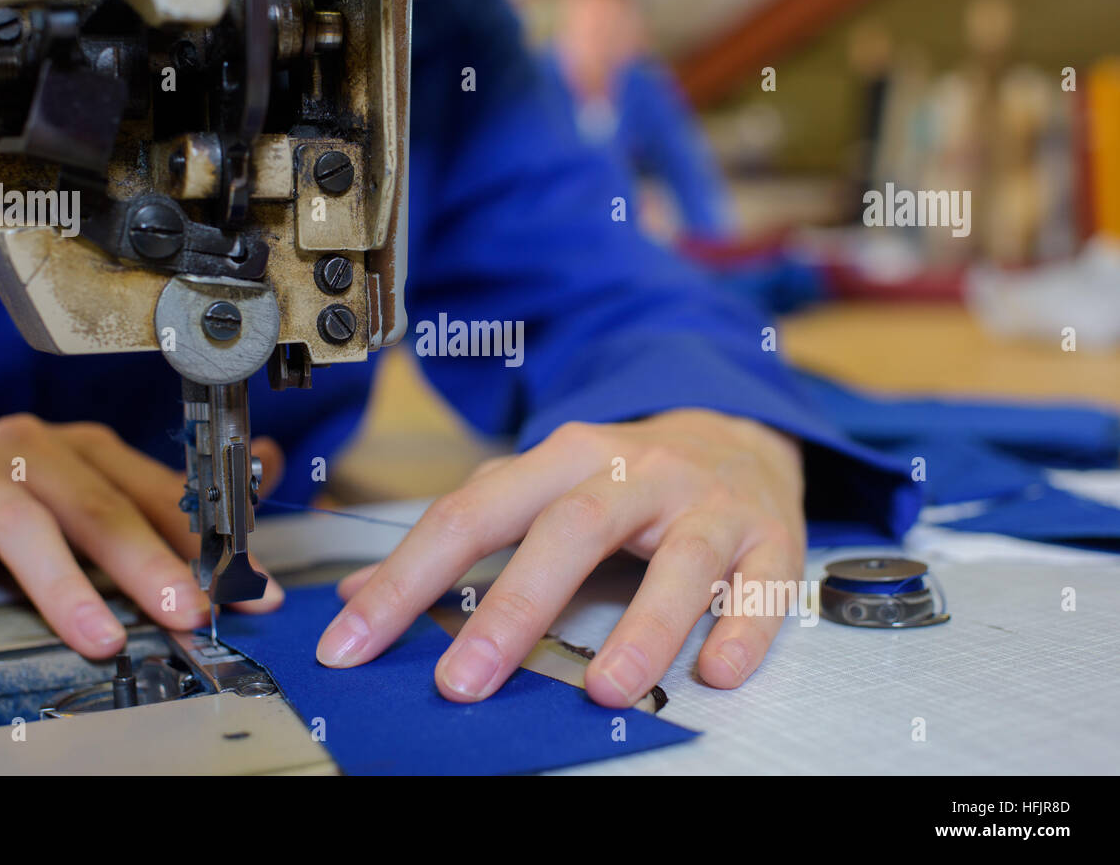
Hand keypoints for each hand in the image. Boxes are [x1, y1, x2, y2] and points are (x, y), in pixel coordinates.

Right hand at [0, 414, 283, 657]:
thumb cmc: (11, 492)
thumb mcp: (87, 489)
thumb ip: (162, 509)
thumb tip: (257, 508)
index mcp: (89, 451)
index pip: (159, 496)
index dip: (208, 545)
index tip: (251, 590)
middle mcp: (35, 454)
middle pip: (101, 510)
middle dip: (150, 566)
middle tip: (187, 613)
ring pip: (28, 530)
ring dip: (68, 591)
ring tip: (101, 639)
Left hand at [317, 409, 804, 706]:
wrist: (736, 430)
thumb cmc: (624, 474)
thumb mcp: (539, 486)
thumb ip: (462, 532)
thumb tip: (360, 594)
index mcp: (563, 458)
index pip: (471, 514)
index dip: (407, 578)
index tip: (353, 641)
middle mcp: (632, 473)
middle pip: (568, 529)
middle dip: (512, 608)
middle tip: (464, 680)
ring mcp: (705, 503)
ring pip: (677, 560)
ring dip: (644, 628)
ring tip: (608, 692)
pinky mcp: (768, 536)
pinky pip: (761, 584)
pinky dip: (742, 628)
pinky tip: (715, 671)